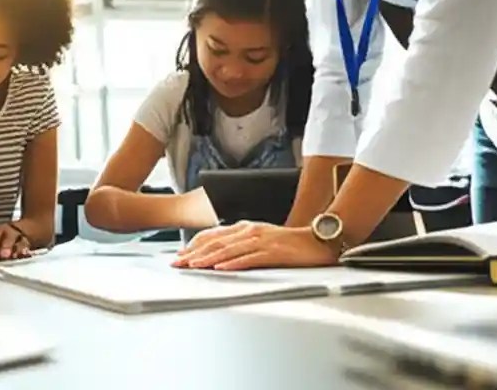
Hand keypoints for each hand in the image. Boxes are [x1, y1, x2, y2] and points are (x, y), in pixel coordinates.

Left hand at [171, 221, 339, 270]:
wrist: (318, 241)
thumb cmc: (291, 243)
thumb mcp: (261, 239)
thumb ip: (242, 244)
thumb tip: (221, 255)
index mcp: (245, 228)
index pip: (213, 235)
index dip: (194, 245)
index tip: (180, 255)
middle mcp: (249, 231)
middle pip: (216, 242)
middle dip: (194, 253)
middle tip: (178, 264)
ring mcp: (261, 241)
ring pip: (228, 250)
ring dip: (208, 259)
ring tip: (193, 266)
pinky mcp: (273, 252)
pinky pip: (250, 258)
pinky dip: (234, 264)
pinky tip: (222, 269)